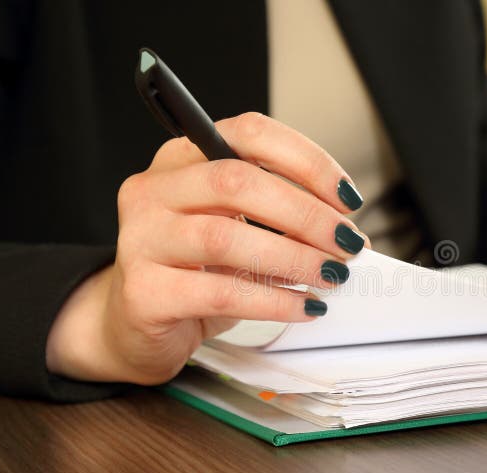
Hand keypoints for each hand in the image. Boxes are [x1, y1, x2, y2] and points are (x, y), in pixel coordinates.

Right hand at [46, 112, 367, 384]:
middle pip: (237, 181)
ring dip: (294, 257)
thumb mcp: (240, 233)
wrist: (137, 324)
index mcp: (182, 160)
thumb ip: (285, 223)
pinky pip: (220, 292)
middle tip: (346, 243)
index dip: (307, 161)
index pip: (248, 134)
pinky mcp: (144, 293)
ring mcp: (142, 239)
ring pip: (226, 237)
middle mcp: (154, 190)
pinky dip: (273, 300)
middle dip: (306, 213)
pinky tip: (304, 306)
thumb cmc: (195, 272)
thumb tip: (350, 235)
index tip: (347, 197)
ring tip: (331, 275)